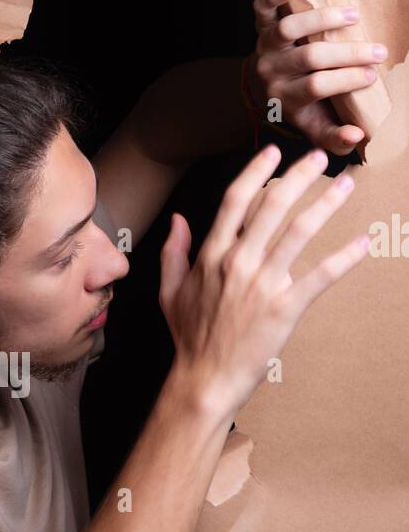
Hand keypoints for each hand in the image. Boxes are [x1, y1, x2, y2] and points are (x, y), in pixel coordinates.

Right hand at [159, 143, 369, 419]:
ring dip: (327, 204)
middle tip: (321, 158)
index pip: (235, 200)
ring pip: (300, 232)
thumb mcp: (169, 291)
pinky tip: (362, 242)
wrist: (205, 379)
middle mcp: (237, 263)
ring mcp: (262, 285)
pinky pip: (320, 276)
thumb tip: (178, 220)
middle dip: (300, 175)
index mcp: (211, 255)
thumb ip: (173, 252)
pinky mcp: (285, 308)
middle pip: (273, 206)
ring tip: (346, 185)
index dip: (256, 171)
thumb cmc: (190, 337)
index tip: (274, 152)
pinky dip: (344, 258)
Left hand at [249, 0, 387, 155]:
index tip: (372, 76)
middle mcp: (273, 72)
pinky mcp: (261, 26)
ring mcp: (266, 47)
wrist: (266, 88)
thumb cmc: (300, 106)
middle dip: (348, 54)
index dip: (346, 80)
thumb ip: (334, 137)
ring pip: (288, 30)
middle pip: (310, 58)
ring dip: (322, 20)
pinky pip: (261, 9)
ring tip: (353, 16)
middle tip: (378, 51)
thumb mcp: (315, 127)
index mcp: (286, 98)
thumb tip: (357, 135)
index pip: (317, 87)